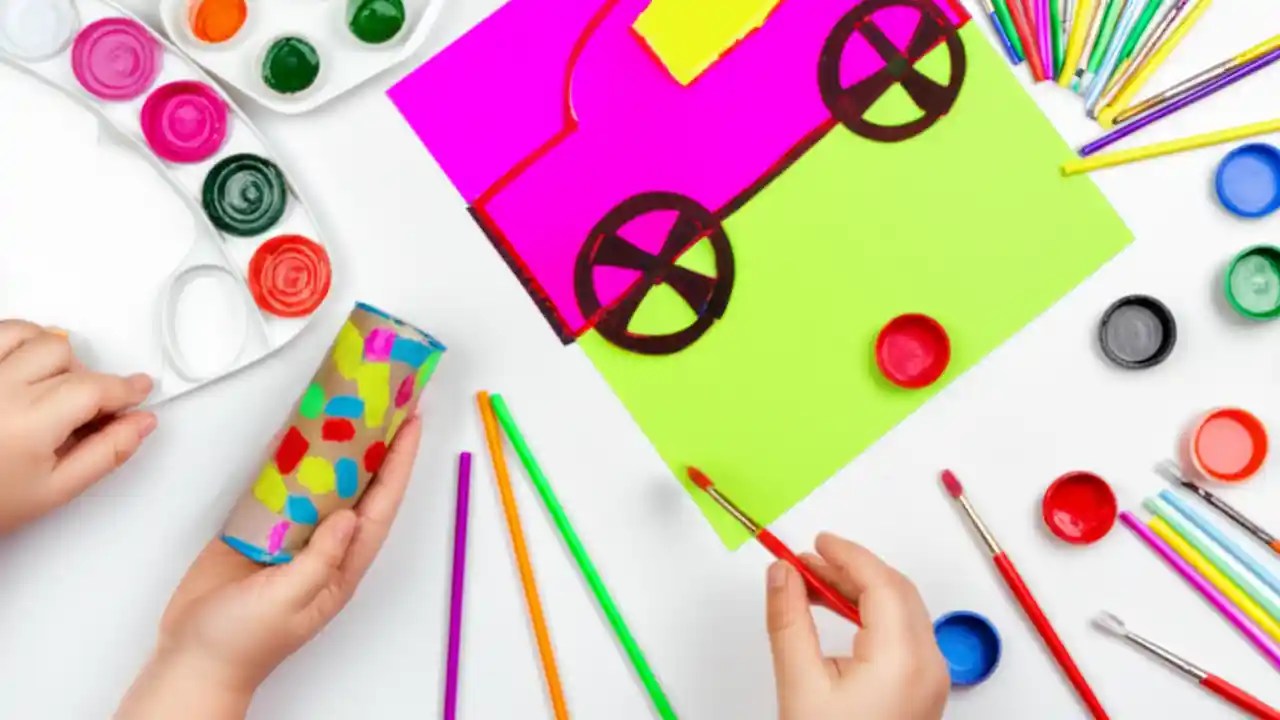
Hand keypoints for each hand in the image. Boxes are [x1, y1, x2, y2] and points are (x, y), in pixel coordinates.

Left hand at [0, 319, 154, 532]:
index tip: (137, 389)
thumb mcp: (54, 491)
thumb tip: (139, 424)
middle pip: (64, 354)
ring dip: (50, 351)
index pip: (94, 387)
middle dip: (86, 377)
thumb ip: (106, 453)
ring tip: (52, 381)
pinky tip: (21, 368)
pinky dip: (16, 341)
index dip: (125, 388)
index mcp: (28, 422)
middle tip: (86, 407)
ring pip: (30, 333)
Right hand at [117, 417, 422, 718]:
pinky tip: (298, 429)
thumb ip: (320, 559)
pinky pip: (283, 483)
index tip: (412, 420)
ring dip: (337, 443)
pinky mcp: (259, 528)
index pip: (381, 503)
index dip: (400, 461)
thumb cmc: (241, 644)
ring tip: (351, 402)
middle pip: (360, 483)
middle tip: (389, 398)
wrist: (192, 658)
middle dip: (378, 441)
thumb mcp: (288, 601)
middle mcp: (325, 545)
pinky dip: (292, 456)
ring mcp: (293, 534)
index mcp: (343, 565)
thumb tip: (349, 516)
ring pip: (324, 479)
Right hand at [767, 533, 948, 719]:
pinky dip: (872, 616)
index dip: (847, 553)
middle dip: (851, 568)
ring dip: (861, 591)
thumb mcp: (799, 684)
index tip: (816, 542)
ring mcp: (931, 681)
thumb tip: (782, 575)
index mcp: (903, 658)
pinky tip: (839, 615)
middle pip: (896, 592)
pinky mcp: (922, 692)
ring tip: (815, 586)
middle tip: (808, 561)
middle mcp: (928, 666)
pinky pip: (903, 635)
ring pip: (902, 611)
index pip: (880, 582)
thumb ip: (788, 619)